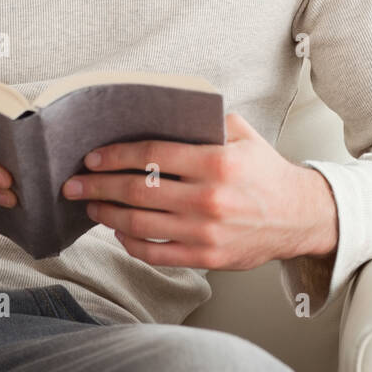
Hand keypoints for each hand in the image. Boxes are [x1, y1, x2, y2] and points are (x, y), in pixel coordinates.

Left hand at [61, 111, 337, 268]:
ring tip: (90, 205)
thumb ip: (203, 122)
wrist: (299, 216)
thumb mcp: (242, 134)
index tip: (91, 158)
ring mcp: (206, 233)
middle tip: (72, 184)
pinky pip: (156, 253)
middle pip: (138, 191)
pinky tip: (118, 230)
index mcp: (216, 162)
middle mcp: (209, 199)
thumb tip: (156, 114)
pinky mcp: (207, 258)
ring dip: (107, 214)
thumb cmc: (264, 172)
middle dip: (97, 186)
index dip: (115, 156)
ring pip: (140, 224)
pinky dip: (130, 243)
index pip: (151, 155)